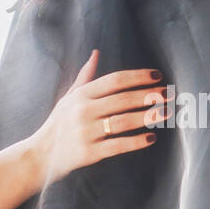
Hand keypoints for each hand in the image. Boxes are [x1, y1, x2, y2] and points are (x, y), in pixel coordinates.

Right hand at [30, 50, 171, 188]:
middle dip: (148, 95)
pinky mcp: (89, 153)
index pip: (114, 81)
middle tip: (169, 94)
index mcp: (80, 95)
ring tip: (166, 113)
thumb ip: (85, 76)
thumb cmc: (58, 124)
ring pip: (122, 122)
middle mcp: (83, 111)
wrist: (40, 155)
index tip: (157, 76)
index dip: (138, 77)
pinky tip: (151, 138)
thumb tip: (96, 53)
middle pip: (122, 99)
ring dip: (147, 117)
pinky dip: (135, 142)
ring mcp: (86, 132)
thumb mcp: (68, 97)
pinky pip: (117, 145)